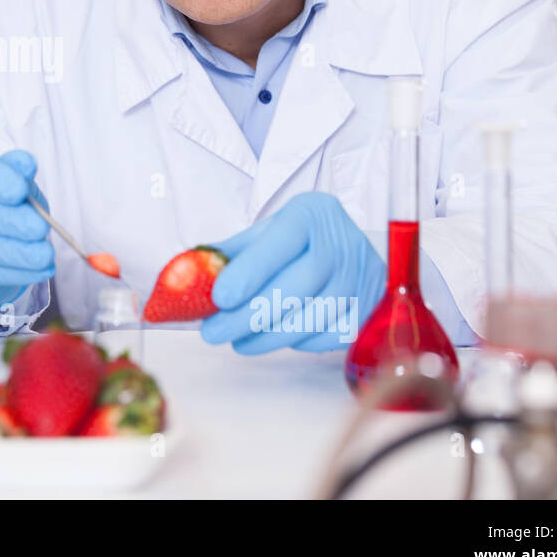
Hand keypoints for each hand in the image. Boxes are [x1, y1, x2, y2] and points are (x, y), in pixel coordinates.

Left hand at [201, 192, 384, 353]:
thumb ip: (228, 254)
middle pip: (297, 285)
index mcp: (310, 214)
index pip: (281, 241)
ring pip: (313, 316)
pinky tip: (275, 337)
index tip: (220, 297)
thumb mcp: (262, 235)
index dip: (250, 271)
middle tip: (214, 332)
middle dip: (249, 315)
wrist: (346, 246)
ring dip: (268, 336)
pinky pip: (330, 335)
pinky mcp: (371, 307)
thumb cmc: (294, 242)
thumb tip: (185, 279)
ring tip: (237, 341)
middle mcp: (342, 242)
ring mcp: (362, 276)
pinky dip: (297, 342)